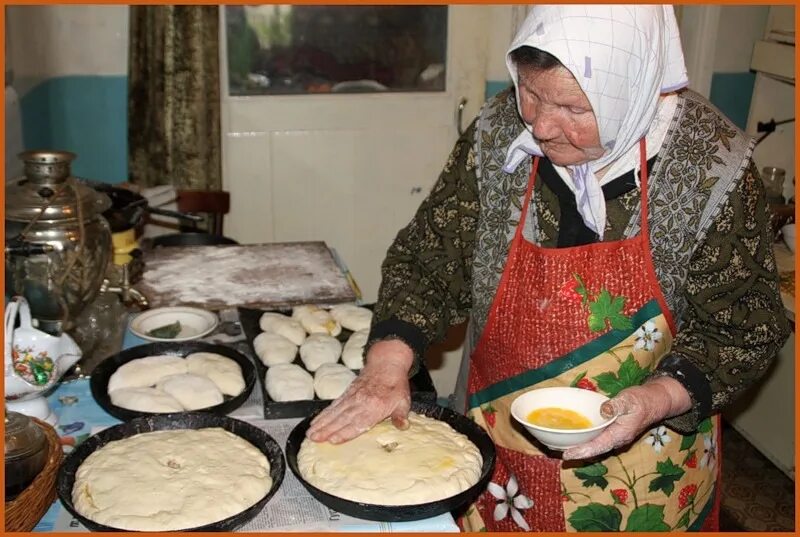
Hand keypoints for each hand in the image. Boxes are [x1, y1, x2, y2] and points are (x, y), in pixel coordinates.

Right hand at [306, 339, 412, 443]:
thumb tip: (403, 427)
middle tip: (314, 438)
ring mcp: (353, 397)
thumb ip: (400, 415)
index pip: (358, 423)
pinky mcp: (348, 392)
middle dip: (327, 430)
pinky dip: (325, 413)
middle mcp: (361, 402)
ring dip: (322, 423)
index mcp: (375, 407)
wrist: (387, 363)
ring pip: (335, 412)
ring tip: (311, 432)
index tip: (333, 440)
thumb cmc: (396, 384)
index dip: (345, 432)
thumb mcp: (403, 401)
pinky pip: (335, 404)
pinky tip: (317, 420)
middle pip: (342, 419)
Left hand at [562, 376, 691, 459]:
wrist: (655, 402)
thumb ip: (616, 405)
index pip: (598, 446)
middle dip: (578, 453)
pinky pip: (598, 440)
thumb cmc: (641, 400)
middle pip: (595, 450)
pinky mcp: (614, 433)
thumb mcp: (629, 399)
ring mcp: (616, 438)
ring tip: (562, 448)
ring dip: (581, 448)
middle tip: (559, 454)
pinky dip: (586, 441)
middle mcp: (617, 440)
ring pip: (596, 446)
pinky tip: (576, 437)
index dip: (582, 451)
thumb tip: (603, 410)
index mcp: (620, 434)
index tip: (567, 455)